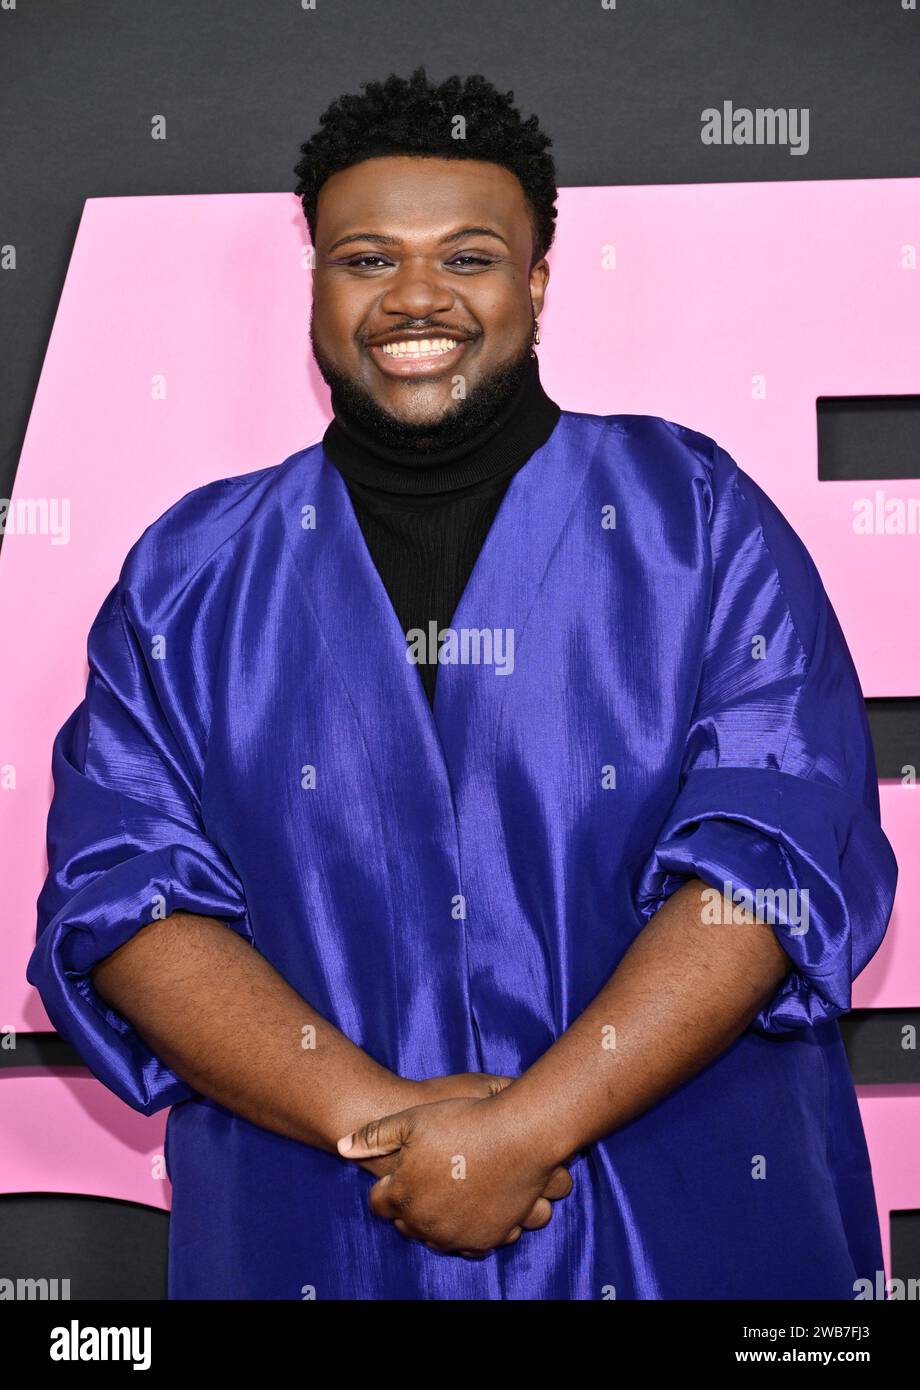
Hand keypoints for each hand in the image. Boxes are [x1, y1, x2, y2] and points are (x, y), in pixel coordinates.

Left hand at [337, 1093, 567, 1257]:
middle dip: (410, 1206)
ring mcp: (457, 1236)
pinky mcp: (487, 1239)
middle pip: (406, 1225)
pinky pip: (468, 1244)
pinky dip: (465, 1229)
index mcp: (403, 1195)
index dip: (387, 1187)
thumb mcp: (412, 1120)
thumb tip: (341, 1145)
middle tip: (425, 1181)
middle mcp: (426, 1223)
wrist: (519, 1135)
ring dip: (437, 1220)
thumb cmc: (464, 1122)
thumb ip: (374, 1136)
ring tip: (448, 1193)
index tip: (399, 1173)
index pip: (380, 1205)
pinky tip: (470, 1205)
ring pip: (436, 1238)